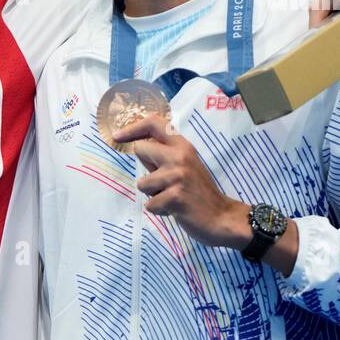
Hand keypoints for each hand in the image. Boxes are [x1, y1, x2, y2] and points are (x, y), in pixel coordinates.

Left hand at [114, 115, 249, 248]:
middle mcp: (180, 156)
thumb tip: (138, 147)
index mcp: (183, 145)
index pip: (154, 123)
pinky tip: (175, 209)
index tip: (117, 136)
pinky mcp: (174, 196)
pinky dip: (159, 210)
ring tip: (172, 197)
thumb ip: (165, 155)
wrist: (222, 217)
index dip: (132, 128)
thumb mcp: (186, 165)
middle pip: (140, 150)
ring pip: (142, 183)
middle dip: (146, 169)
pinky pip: (150, 204)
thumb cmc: (199, 192)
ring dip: (153, 194)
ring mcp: (177, 176)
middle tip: (164, 183)